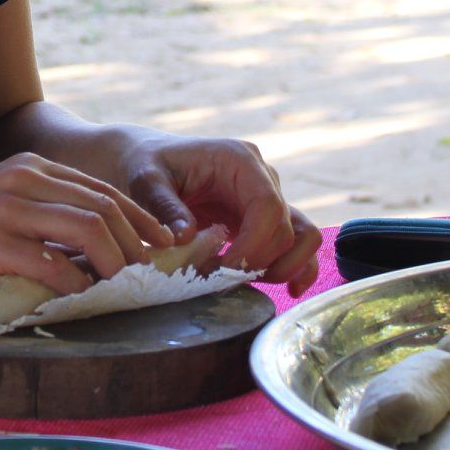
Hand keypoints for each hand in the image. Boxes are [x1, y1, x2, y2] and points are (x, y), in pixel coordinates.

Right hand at [0, 152, 174, 299]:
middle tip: (150, 275)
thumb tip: (98, 249)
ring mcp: (8, 208)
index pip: (102, 190)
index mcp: (30, 167)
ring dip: (115, 263)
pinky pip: (53, 263)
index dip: (139, 220)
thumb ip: (44, 217)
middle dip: (137, 244)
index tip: (161, 247)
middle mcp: (23, 178)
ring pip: (89, 228)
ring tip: (122, 287)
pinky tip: (79, 298)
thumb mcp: (2, 209)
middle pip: (104, 207)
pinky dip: (76, 284)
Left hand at [119, 132, 322, 296]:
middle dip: (261, 260)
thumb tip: (185, 238)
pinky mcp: (264, 218)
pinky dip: (297, 266)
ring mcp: (268, 196)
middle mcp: (262, 176)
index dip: (254, 243)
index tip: (226, 268)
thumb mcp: (146, 181)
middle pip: (286, 226)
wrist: (148, 161)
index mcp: (238, 159)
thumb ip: (164, 207)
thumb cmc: (148, 166)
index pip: (267, 205)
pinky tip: (289, 290)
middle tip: (224, 280)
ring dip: (286, 266)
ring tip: (250, 283)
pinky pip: (296, 242)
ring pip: (303, 235)